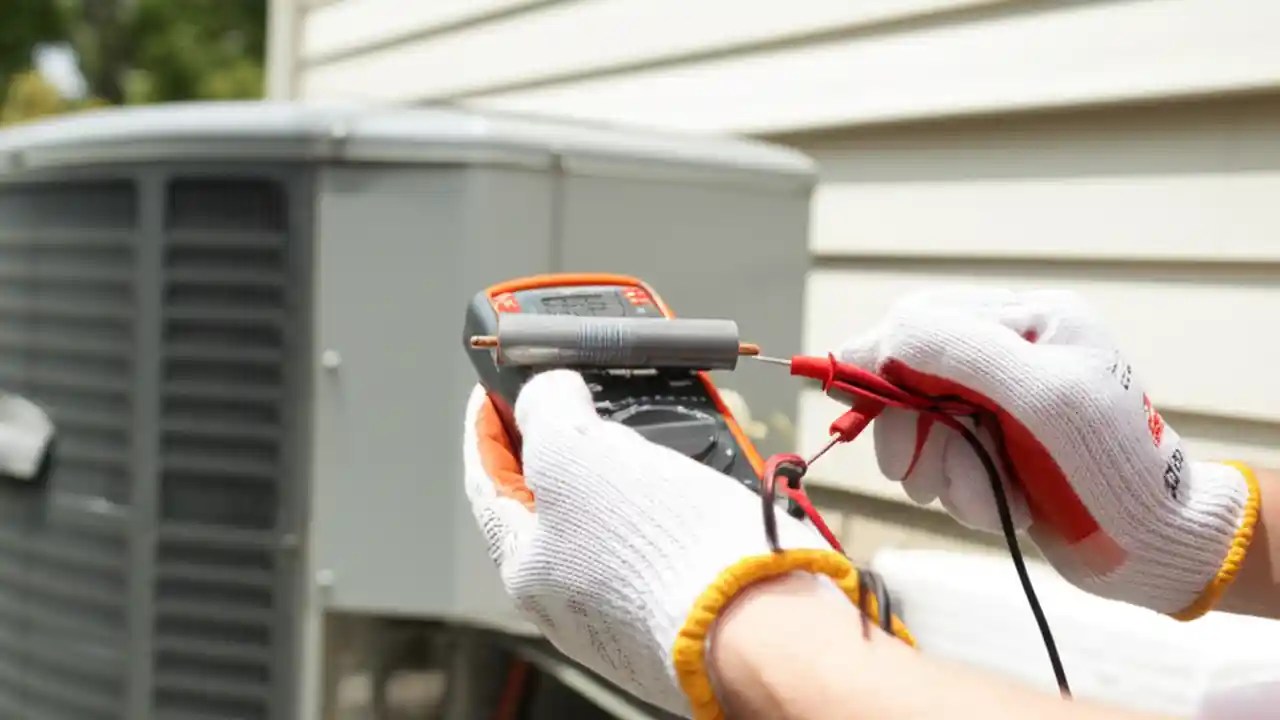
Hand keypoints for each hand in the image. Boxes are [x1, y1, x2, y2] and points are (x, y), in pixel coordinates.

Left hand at [462, 370, 911, 717]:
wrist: (764, 624)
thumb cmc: (659, 550)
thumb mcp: (573, 452)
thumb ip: (547, 409)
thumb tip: (550, 391)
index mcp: (526, 566)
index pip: (487, 481)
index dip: (488, 426)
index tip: (495, 390)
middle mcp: (571, 594)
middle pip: (554, 498)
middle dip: (569, 441)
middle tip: (581, 398)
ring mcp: (631, 603)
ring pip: (620, 514)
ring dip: (635, 463)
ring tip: (654, 425)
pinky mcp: (687, 601)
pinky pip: (673, 535)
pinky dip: (679, 497)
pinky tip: (699, 473)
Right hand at [841, 287, 1259, 617]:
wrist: (1158, 547)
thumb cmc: (1112, 465)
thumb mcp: (1041, 396)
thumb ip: (961, 353)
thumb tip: (882, 336)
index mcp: (1030, 319)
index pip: (925, 320)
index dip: (879, 358)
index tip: (847, 399)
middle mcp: (1014, 354)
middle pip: (915, 377)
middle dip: (916, 431)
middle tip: (910, 474)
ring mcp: (1005, 404)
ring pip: (926, 427)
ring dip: (945, 472)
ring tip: (986, 500)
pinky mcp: (998, 450)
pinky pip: (947, 464)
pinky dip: (966, 492)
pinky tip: (1005, 508)